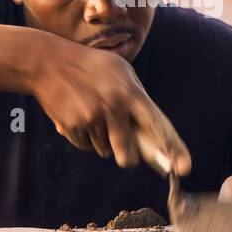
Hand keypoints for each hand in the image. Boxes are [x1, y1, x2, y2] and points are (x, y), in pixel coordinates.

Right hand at [26, 34, 191, 175]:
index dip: (172, 148)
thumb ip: (136, 96)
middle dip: (128, 157)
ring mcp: (92, 118)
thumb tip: (151, 129)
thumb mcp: (119, 70)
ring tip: (91, 114)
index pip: (157, 125)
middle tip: (126, 156)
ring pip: (106, 149)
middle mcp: (113, 106)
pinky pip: (86, 145)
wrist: (47, 63)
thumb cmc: (89, 66)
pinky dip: (85, 137)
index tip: (185, 168)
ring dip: (102, 141)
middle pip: (128, 153)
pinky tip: (77, 116)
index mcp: (129, 91)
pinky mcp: (73, 126)